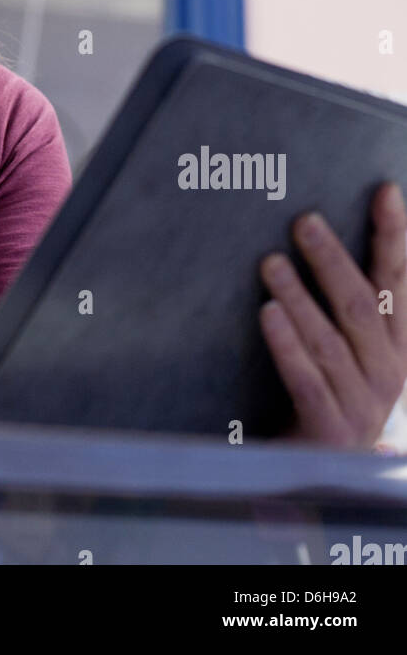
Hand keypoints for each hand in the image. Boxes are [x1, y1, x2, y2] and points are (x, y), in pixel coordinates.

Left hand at [258, 181, 406, 448]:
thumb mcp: (351, 344)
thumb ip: (347, 295)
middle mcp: (388, 370)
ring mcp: (362, 403)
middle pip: (361, 305)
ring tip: (270, 263)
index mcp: (398, 343)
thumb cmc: (333, 388)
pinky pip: (307, 380)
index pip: (398, 281)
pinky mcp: (330, 430)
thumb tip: (318, 227)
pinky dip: (287, 345)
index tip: (386, 190)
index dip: (395, 235)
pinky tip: (267, 314)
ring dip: (300, 298)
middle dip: (332, 259)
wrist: (325, 471)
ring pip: (331, 341)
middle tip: (303, 220)